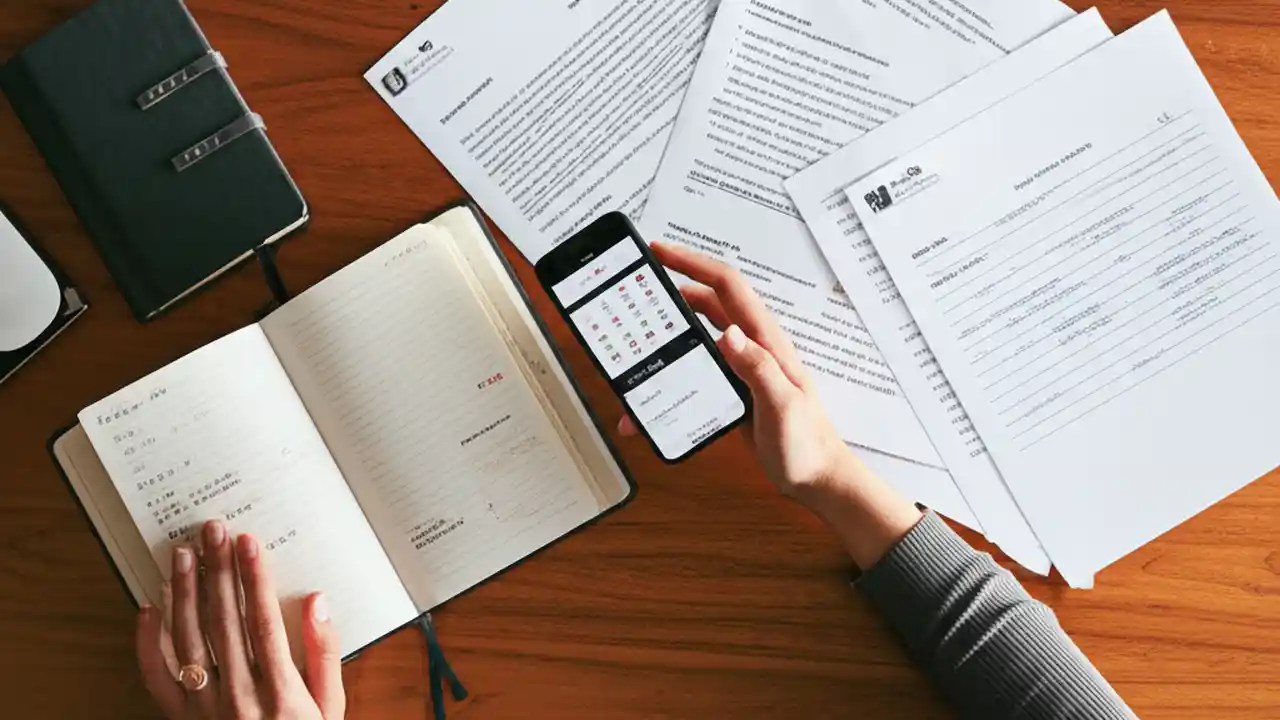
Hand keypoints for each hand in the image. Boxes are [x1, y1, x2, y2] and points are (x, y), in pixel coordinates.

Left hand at [136, 520, 344, 718]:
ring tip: (181, 555)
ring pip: (187, 641)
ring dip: (184, 593)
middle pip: (223, 622)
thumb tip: (318, 602)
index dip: (255, 579)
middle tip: (212, 532)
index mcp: (281, 694)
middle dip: (218, 572)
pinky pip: (156, 678)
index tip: (248, 543)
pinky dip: (148, 643)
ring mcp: (204, 710)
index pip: (263, 622)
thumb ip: (326, 656)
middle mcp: (238, 699)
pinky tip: (148, 608)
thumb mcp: (332, 709)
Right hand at [618, 242, 855, 497]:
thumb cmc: (806, 445)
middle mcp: (752, 348)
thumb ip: (757, 369)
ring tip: (637, 339)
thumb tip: (727, 333)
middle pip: (706, 304)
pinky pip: (698, 371)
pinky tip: (653, 393)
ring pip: (698, 337)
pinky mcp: (732, 391)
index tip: (660, 252)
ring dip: (669, 333)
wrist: (817, 479)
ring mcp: (741, 368)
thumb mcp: (782, 406)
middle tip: (638, 289)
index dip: (694, 264)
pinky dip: (673, 374)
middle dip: (672, 290)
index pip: (727, 288)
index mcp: (765, 343)